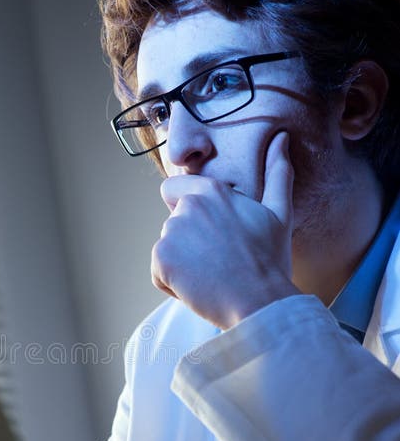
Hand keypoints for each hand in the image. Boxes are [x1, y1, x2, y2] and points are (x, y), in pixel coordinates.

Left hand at [150, 131, 298, 328]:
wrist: (261, 301)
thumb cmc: (270, 260)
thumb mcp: (278, 213)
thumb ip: (276, 174)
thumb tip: (281, 138)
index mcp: (212, 191)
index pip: (172, 189)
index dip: (185, 210)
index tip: (207, 232)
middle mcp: (188, 207)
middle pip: (173, 225)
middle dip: (189, 243)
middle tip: (220, 261)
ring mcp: (172, 233)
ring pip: (167, 250)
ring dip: (183, 265)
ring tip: (213, 276)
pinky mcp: (161, 259)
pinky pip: (159, 273)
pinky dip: (174, 285)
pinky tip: (200, 288)